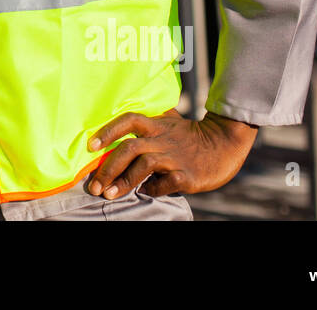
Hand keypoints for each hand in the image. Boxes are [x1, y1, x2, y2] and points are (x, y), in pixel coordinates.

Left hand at [84, 109, 256, 199]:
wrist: (225, 143)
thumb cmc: (190, 135)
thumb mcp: (168, 122)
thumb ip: (147, 124)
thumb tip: (117, 131)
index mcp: (156, 125)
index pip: (128, 120)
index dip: (108, 132)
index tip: (91, 146)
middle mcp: (163, 139)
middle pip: (129, 149)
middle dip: (107, 168)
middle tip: (94, 186)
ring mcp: (174, 157)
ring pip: (143, 166)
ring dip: (123, 182)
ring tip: (109, 194)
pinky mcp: (186, 175)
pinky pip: (162, 184)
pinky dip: (150, 190)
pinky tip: (144, 193)